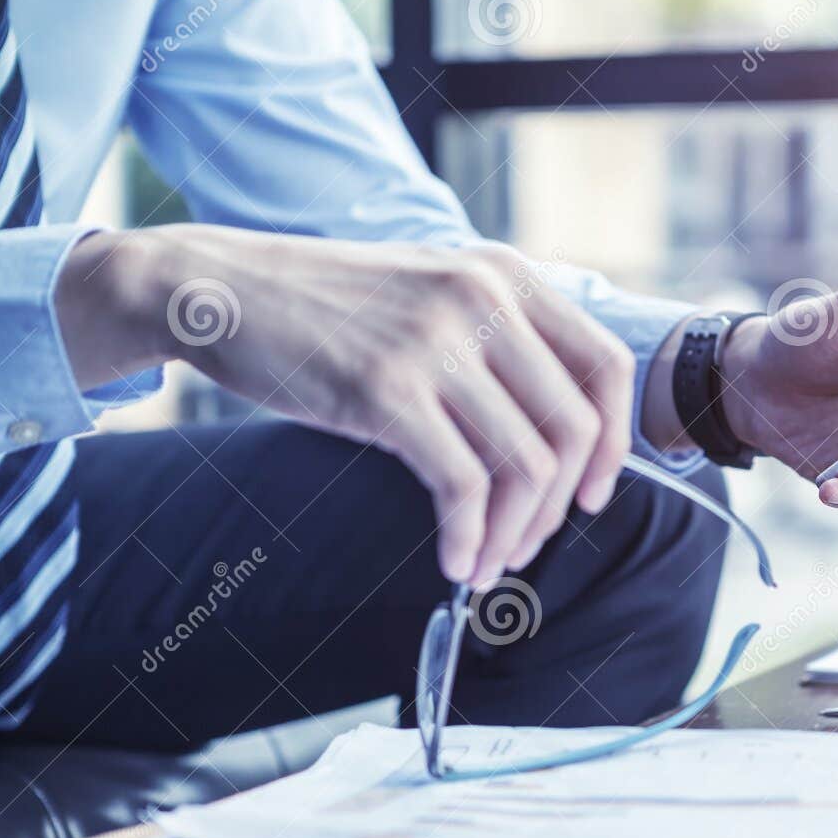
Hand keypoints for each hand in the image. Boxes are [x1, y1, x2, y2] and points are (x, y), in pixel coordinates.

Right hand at [55, 226, 633, 584]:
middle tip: (524, 547)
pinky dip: (468, 537)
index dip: (616, 444)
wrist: (221, 290)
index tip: (591, 495)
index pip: (606, 366)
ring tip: (485, 562)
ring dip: (513, 535)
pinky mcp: (386, 390)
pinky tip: (453, 559)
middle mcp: (483, 299)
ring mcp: (436, 342)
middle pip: (573, 428)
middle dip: (558, 508)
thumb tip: (559, 437)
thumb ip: (498, 338)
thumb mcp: (431, 291)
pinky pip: (462, 485)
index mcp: (505, 275)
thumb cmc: (328, 309)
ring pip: (526, 465)